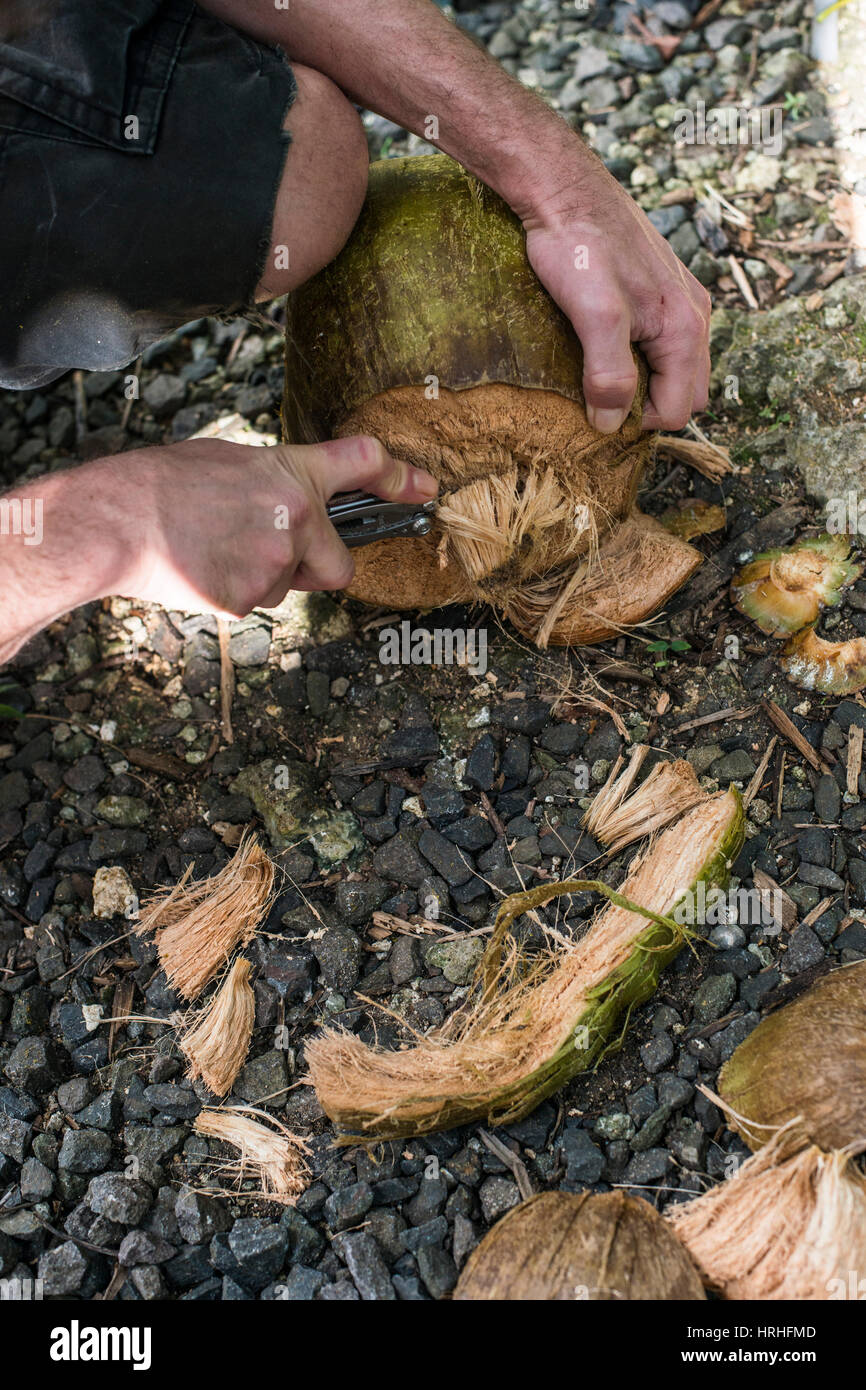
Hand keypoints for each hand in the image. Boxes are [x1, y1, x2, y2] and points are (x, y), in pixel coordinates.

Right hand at [119, 434, 437, 616]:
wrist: (119, 520)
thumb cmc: (164, 485)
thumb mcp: (233, 462)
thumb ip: (276, 483)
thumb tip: (293, 504)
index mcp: (293, 473)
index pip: (364, 464)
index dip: (402, 478)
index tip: (425, 490)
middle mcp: (297, 518)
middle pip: (342, 567)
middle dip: (319, 569)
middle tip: (275, 553)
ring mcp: (276, 563)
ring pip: (290, 587)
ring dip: (264, 577)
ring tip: (214, 548)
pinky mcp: (249, 600)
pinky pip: (255, 605)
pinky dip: (233, 593)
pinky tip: (202, 568)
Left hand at [522, 163, 710, 433]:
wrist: (563, 188)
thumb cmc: (579, 245)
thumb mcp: (594, 315)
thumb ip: (609, 372)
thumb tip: (612, 424)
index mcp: (685, 330)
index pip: (678, 410)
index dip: (638, 422)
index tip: (598, 412)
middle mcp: (693, 316)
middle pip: (684, 391)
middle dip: (648, 405)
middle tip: (600, 396)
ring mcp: (680, 299)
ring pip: (675, 367)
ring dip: (645, 381)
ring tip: (600, 370)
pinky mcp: (660, 287)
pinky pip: (662, 340)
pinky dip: (640, 354)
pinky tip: (605, 343)